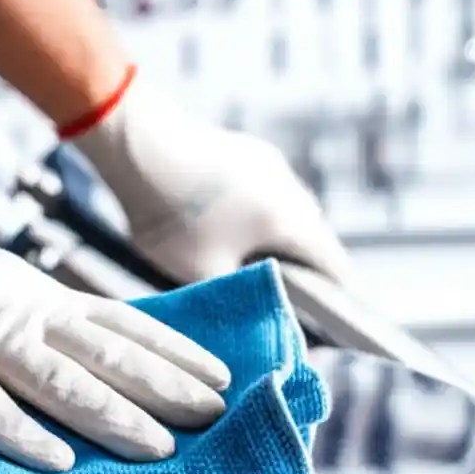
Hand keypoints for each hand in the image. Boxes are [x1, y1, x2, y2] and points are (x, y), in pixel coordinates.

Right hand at [0, 160, 229, 471]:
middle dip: (163, 385)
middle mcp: (16, 308)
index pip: (118, 321)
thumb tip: (84, 353)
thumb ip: (30, 320)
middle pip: (103, 350)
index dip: (172, 349)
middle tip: (215, 414)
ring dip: (112, 415)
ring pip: (56, 379)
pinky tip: (58, 464)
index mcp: (31, 292)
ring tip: (159, 447)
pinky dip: (20, 436)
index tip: (218, 374)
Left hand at [71, 77, 351, 283]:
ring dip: (277, 242)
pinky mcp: (243, 151)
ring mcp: (268, 163)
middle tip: (286, 304)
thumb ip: (240, 296)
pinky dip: (257, 218)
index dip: (338, 304)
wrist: (136, 142)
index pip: (335, 269)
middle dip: (303, 273)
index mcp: (291, 220)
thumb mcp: (204, 274)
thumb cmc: (171, 215)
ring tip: (253, 272)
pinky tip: (227, 232)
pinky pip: (263, 193)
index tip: (333, 331)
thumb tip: (258, 311)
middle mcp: (290, 188)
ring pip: (286, 213)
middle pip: (312, 240)